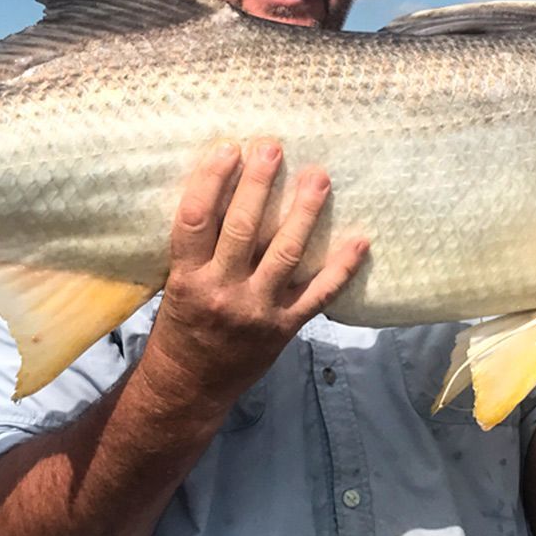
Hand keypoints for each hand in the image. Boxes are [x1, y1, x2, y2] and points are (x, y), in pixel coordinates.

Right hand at [142, 140, 369, 408]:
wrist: (191, 387)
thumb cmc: (181, 327)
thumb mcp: (176, 285)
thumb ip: (199, 249)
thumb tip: (227, 191)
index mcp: (187, 278)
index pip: (196, 220)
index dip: (211, 181)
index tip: (228, 148)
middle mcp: (221, 291)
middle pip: (242, 229)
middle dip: (259, 185)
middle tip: (273, 148)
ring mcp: (256, 310)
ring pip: (285, 253)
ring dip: (305, 213)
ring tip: (319, 178)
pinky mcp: (284, 327)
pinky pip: (318, 294)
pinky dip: (342, 268)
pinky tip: (360, 240)